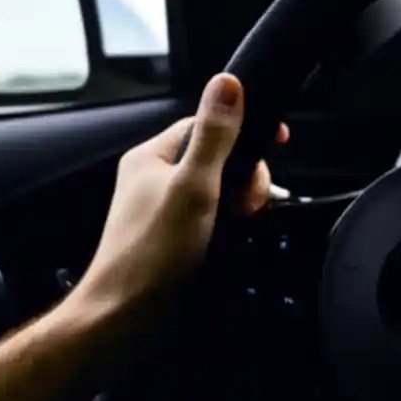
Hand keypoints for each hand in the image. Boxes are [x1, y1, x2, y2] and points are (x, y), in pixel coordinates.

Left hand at [77, 73, 288, 316]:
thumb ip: (214, 135)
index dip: (241, 134)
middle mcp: (154, 180)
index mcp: (151, 157)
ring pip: (218, 190)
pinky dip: (227, 225)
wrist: (126, 316)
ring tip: (237, 224)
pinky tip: (228, 239)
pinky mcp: (173, 238)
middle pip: (218, 158)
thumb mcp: (194, 186)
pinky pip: (212, 217)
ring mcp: (163, 210)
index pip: (206, 125)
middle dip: (243, 176)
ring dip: (237, 203)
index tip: (274, 142)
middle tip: (245, 202)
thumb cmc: (151, 254)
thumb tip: (227, 84)